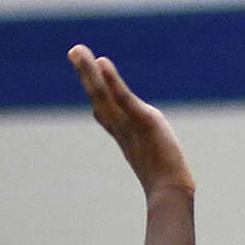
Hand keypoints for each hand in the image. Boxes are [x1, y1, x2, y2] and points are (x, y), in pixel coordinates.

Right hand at [69, 46, 195, 198]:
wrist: (170, 194)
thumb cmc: (166, 186)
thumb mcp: (153, 165)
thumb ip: (149, 159)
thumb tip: (150, 166)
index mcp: (125, 138)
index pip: (107, 114)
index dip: (96, 95)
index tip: (87, 74)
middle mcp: (122, 129)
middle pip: (99, 98)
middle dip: (86, 74)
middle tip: (74, 50)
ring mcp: (129, 124)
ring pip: (104, 95)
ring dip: (89, 72)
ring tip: (77, 50)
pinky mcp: (143, 121)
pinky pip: (124, 99)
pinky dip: (112, 81)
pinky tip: (102, 62)